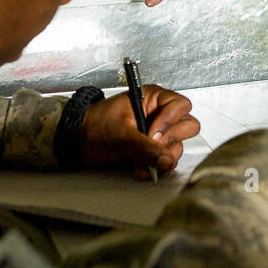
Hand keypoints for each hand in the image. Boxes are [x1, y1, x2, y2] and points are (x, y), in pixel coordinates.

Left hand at [79, 85, 199, 178]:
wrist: (80, 142)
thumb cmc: (95, 125)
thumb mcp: (119, 132)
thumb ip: (143, 146)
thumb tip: (165, 159)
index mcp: (153, 98)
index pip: (179, 106)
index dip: (169, 122)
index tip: (152, 135)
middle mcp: (160, 114)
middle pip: (187, 126)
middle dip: (169, 140)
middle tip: (150, 146)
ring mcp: (159, 134)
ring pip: (178, 146)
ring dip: (161, 158)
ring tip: (141, 163)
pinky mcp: (154, 150)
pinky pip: (167, 160)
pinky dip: (155, 167)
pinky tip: (140, 168)